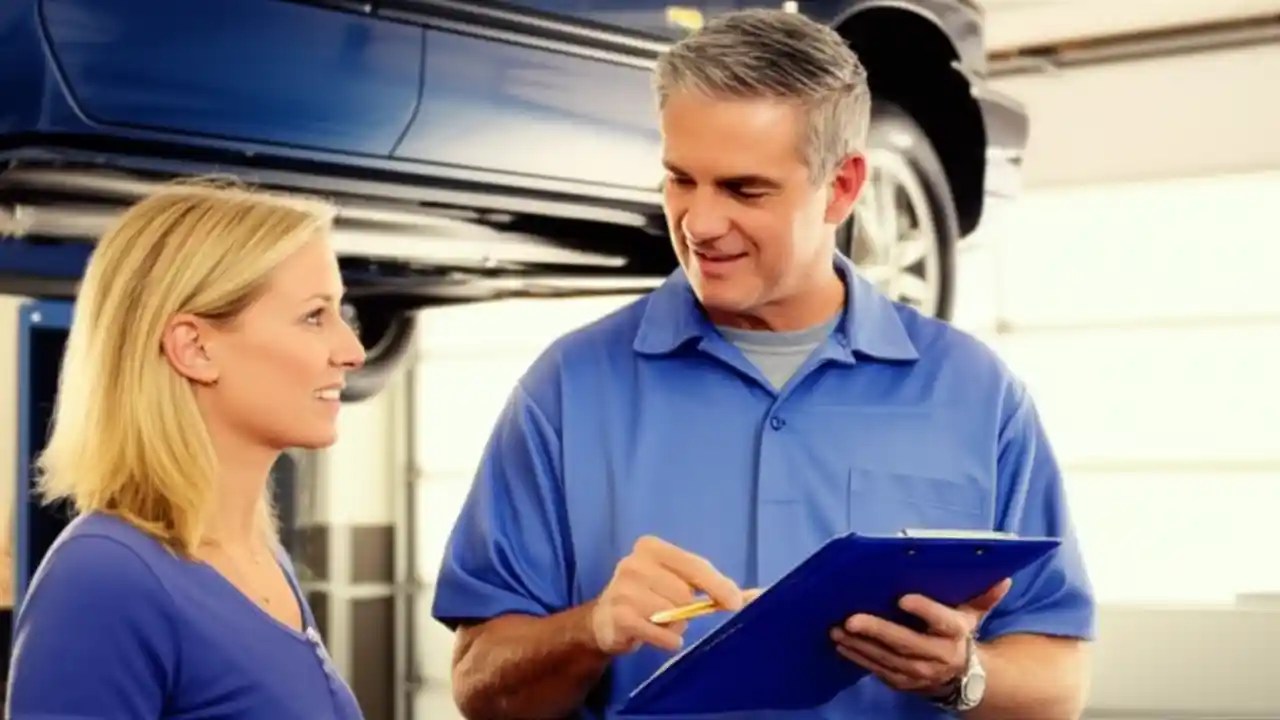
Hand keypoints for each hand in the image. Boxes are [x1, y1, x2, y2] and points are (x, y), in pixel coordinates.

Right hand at [590, 535, 743, 654]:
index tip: (735, 603)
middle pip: (684, 593)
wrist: (605, 619)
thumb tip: (755, 596)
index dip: (717, 585)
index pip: (694, 565)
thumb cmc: (649, 595)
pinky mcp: (618, 616)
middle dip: (686, 609)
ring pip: (672, 614)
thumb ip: (711, 585)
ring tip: (659, 622)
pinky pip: (659, 633)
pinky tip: (657, 636)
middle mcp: (634, 563)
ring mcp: (623, 589)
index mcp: (651, 547)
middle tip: (672, 612)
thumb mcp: (676, 581)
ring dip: (674, 625)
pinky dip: (666, 639)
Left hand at [830, 578, 1011, 695]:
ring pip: (886, 659)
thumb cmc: (959, 635)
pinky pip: (877, 670)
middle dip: (877, 631)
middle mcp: (937, 655)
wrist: (962, 678)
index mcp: (955, 633)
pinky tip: (841, 645)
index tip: (903, 598)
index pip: (941, 621)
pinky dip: (858, 658)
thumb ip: (984, 595)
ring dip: (859, 645)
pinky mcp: (902, 682)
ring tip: (837, 630)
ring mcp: (918, 672)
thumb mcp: (974, 615)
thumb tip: (1002, 577)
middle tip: (851, 620)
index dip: (924, 610)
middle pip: (905, 643)